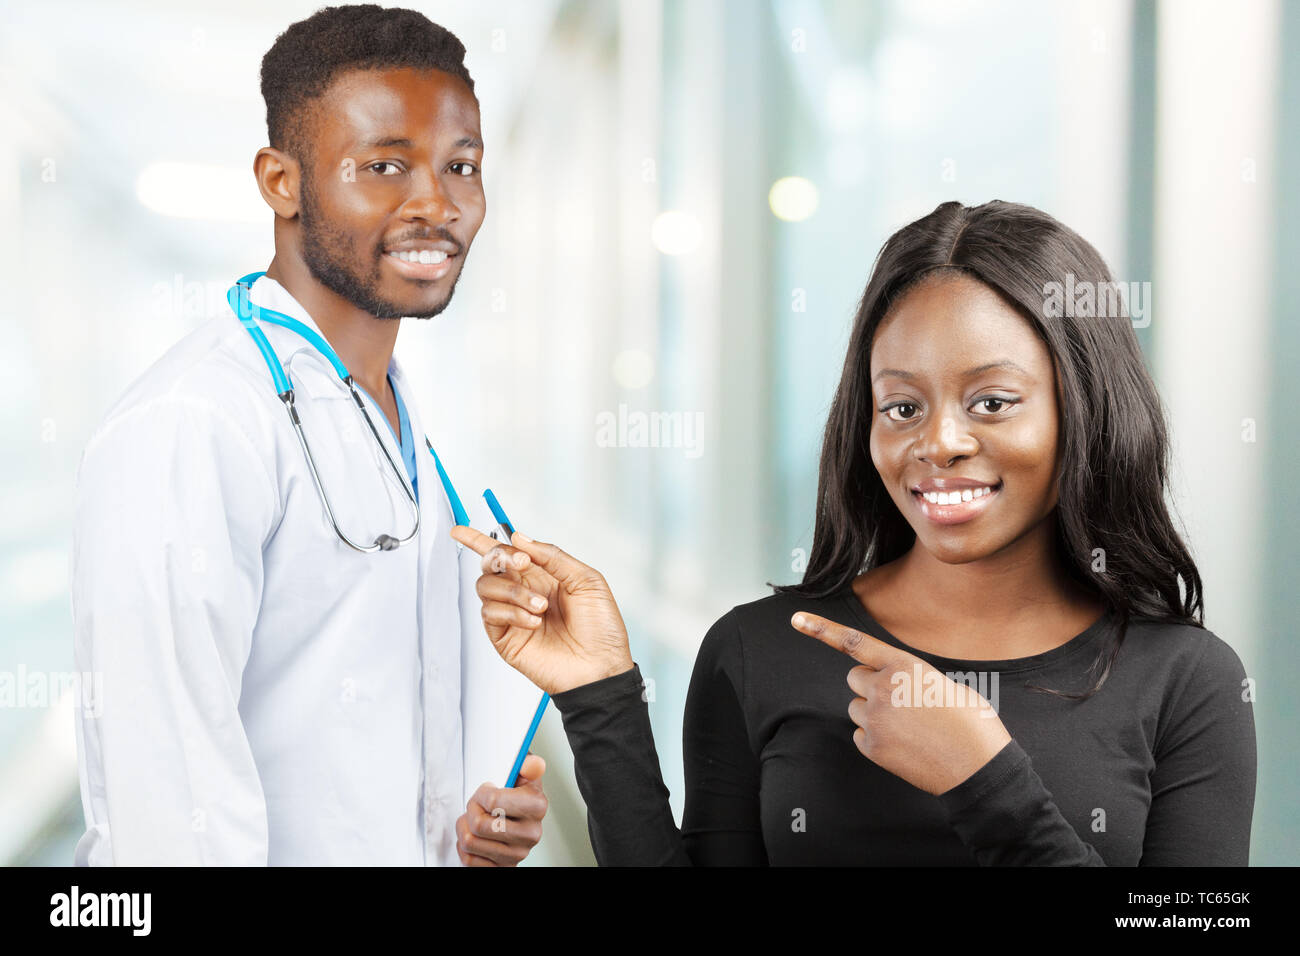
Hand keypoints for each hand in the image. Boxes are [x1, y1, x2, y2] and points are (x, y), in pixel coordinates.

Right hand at [450, 526, 634, 694]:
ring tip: (540, 606)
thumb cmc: (601, 629)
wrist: (600, 667)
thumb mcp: (587, 581)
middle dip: (501, 557)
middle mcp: (524, 592)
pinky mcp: (504, 636)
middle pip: (490, 564)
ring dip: (514, 591)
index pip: (507, 553)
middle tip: (522, 563)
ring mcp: (512, 614)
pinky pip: (490, 613)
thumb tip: (521, 539)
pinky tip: (533, 622)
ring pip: (486, 586)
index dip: (479, 540)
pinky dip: (512, 612)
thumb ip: (553, 556)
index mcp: (543, 576)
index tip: (461, 531)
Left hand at [455, 753, 548, 865]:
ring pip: (470, 841)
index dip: (482, 794)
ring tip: (475, 819)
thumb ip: (527, 764)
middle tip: (478, 805)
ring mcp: (518, 854)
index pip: (493, 802)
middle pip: (479, 824)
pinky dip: (465, 846)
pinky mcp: (504, 868)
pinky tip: (476, 836)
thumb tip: (534, 765)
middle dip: (472, 810)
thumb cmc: (516, 793)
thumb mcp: (522, 773)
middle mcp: (531, 833)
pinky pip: (469, 859)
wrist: (517, 818)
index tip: (487, 791)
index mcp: (537, 806)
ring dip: (465, 827)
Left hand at [791, 612, 1012, 795]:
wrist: (979, 768)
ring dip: (875, 714)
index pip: (854, 642)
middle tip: (900, 702)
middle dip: (870, 686)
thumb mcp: (947, 684)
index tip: (797, 620)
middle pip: (854, 679)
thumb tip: (901, 685)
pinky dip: (876, 739)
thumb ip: (912, 677)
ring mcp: (875, 719)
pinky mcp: (872, 747)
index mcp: (904, 666)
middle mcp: (883, 688)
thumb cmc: (972, 724)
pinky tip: (903, 745)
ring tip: (909, 727)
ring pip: (857, 708)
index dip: (821, 629)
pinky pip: (861, 735)